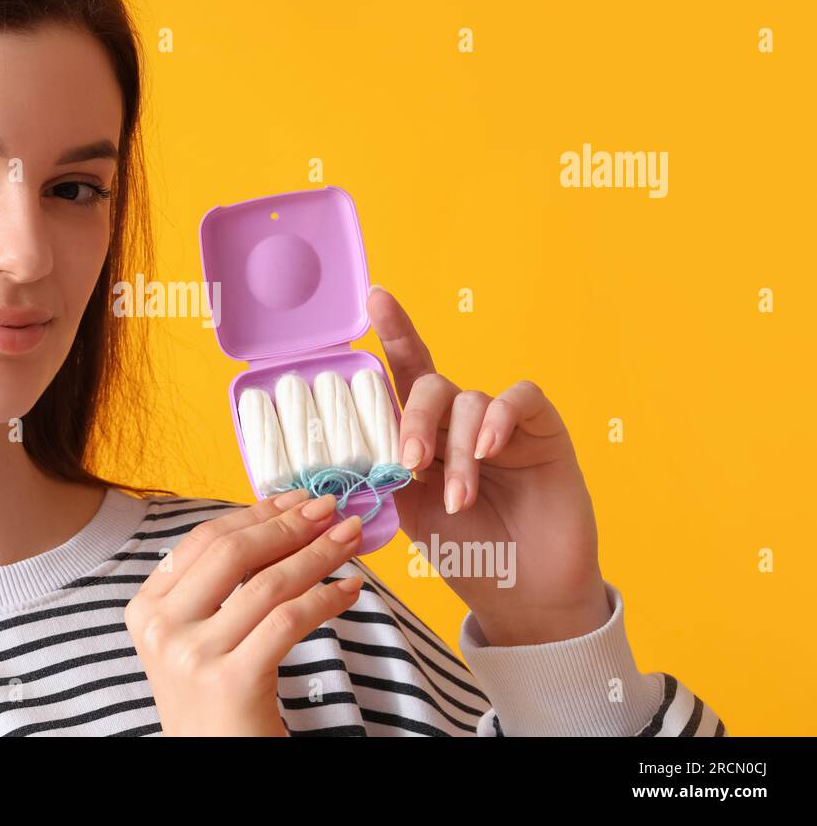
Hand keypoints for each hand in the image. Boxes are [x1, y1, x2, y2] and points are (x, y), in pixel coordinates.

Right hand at [125, 490, 364, 734]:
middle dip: (288, 524)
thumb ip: (218, 588)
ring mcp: (193, 656)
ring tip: (349, 539)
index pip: (203, 541)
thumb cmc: (214, 701)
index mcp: (146, 610)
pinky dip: (326, 600)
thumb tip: (280, 521)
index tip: (295, 498)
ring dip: (317, 554)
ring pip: (267, 583)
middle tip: (329, 508)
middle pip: (232, 553)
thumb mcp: (196, 638)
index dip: (253, 514)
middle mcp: (161, 630)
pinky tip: (349, 590)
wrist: (215, 764)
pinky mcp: (233, 682)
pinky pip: (289, 621)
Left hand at [366, 286, 611, 645]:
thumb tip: (347, 449)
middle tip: (410, 463)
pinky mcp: (543, 430)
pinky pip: (519, 399)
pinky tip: (488, 450)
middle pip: (430, 385)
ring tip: (457, 499)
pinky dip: (497, 419)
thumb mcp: (409, 511)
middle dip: (415, 420)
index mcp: (424, 433)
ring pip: (469, 401)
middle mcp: (460, 420)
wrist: (521, 595)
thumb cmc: (463, 551)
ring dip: (458, 450)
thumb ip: (386, 470)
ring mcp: (502, 423)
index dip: (393, 333)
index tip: (375, 296)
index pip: (405, 374)